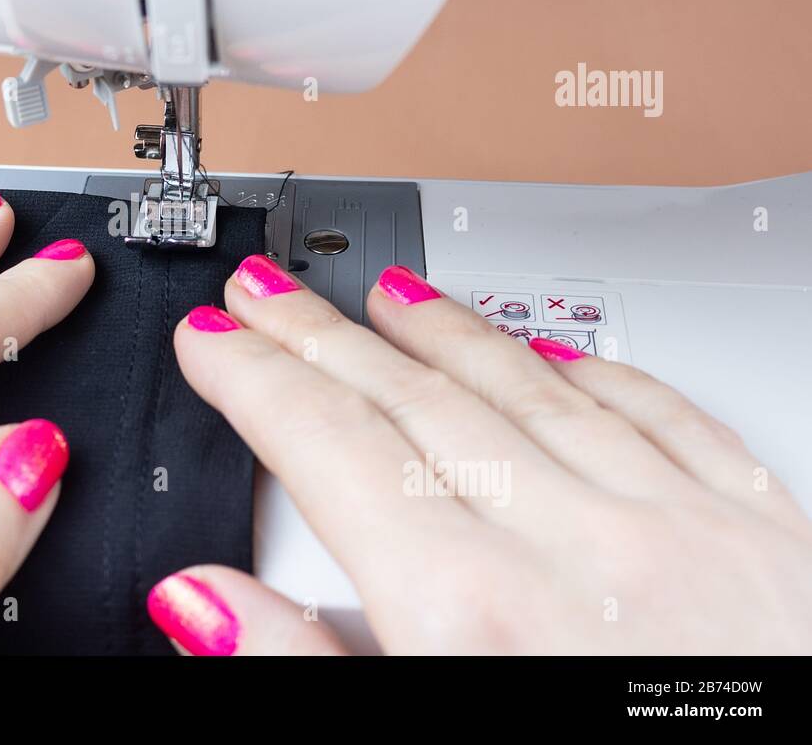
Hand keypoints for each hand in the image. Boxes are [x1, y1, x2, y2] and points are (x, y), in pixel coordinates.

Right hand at [154, 257, 811, 654]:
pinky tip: (559, 352)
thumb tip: (203, 602)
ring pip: (532, 389)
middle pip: (413, 402)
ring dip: (444, 332)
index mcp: (475, 616)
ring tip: (388, 294)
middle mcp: (580, 554)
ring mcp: (681, 536)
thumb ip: (299, 668)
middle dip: (319, 336)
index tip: (215, 340)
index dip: (255, 381)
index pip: (331, 450)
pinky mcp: (769, 543)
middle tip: (266, 291)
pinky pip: (668, 420)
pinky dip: (599, 374)